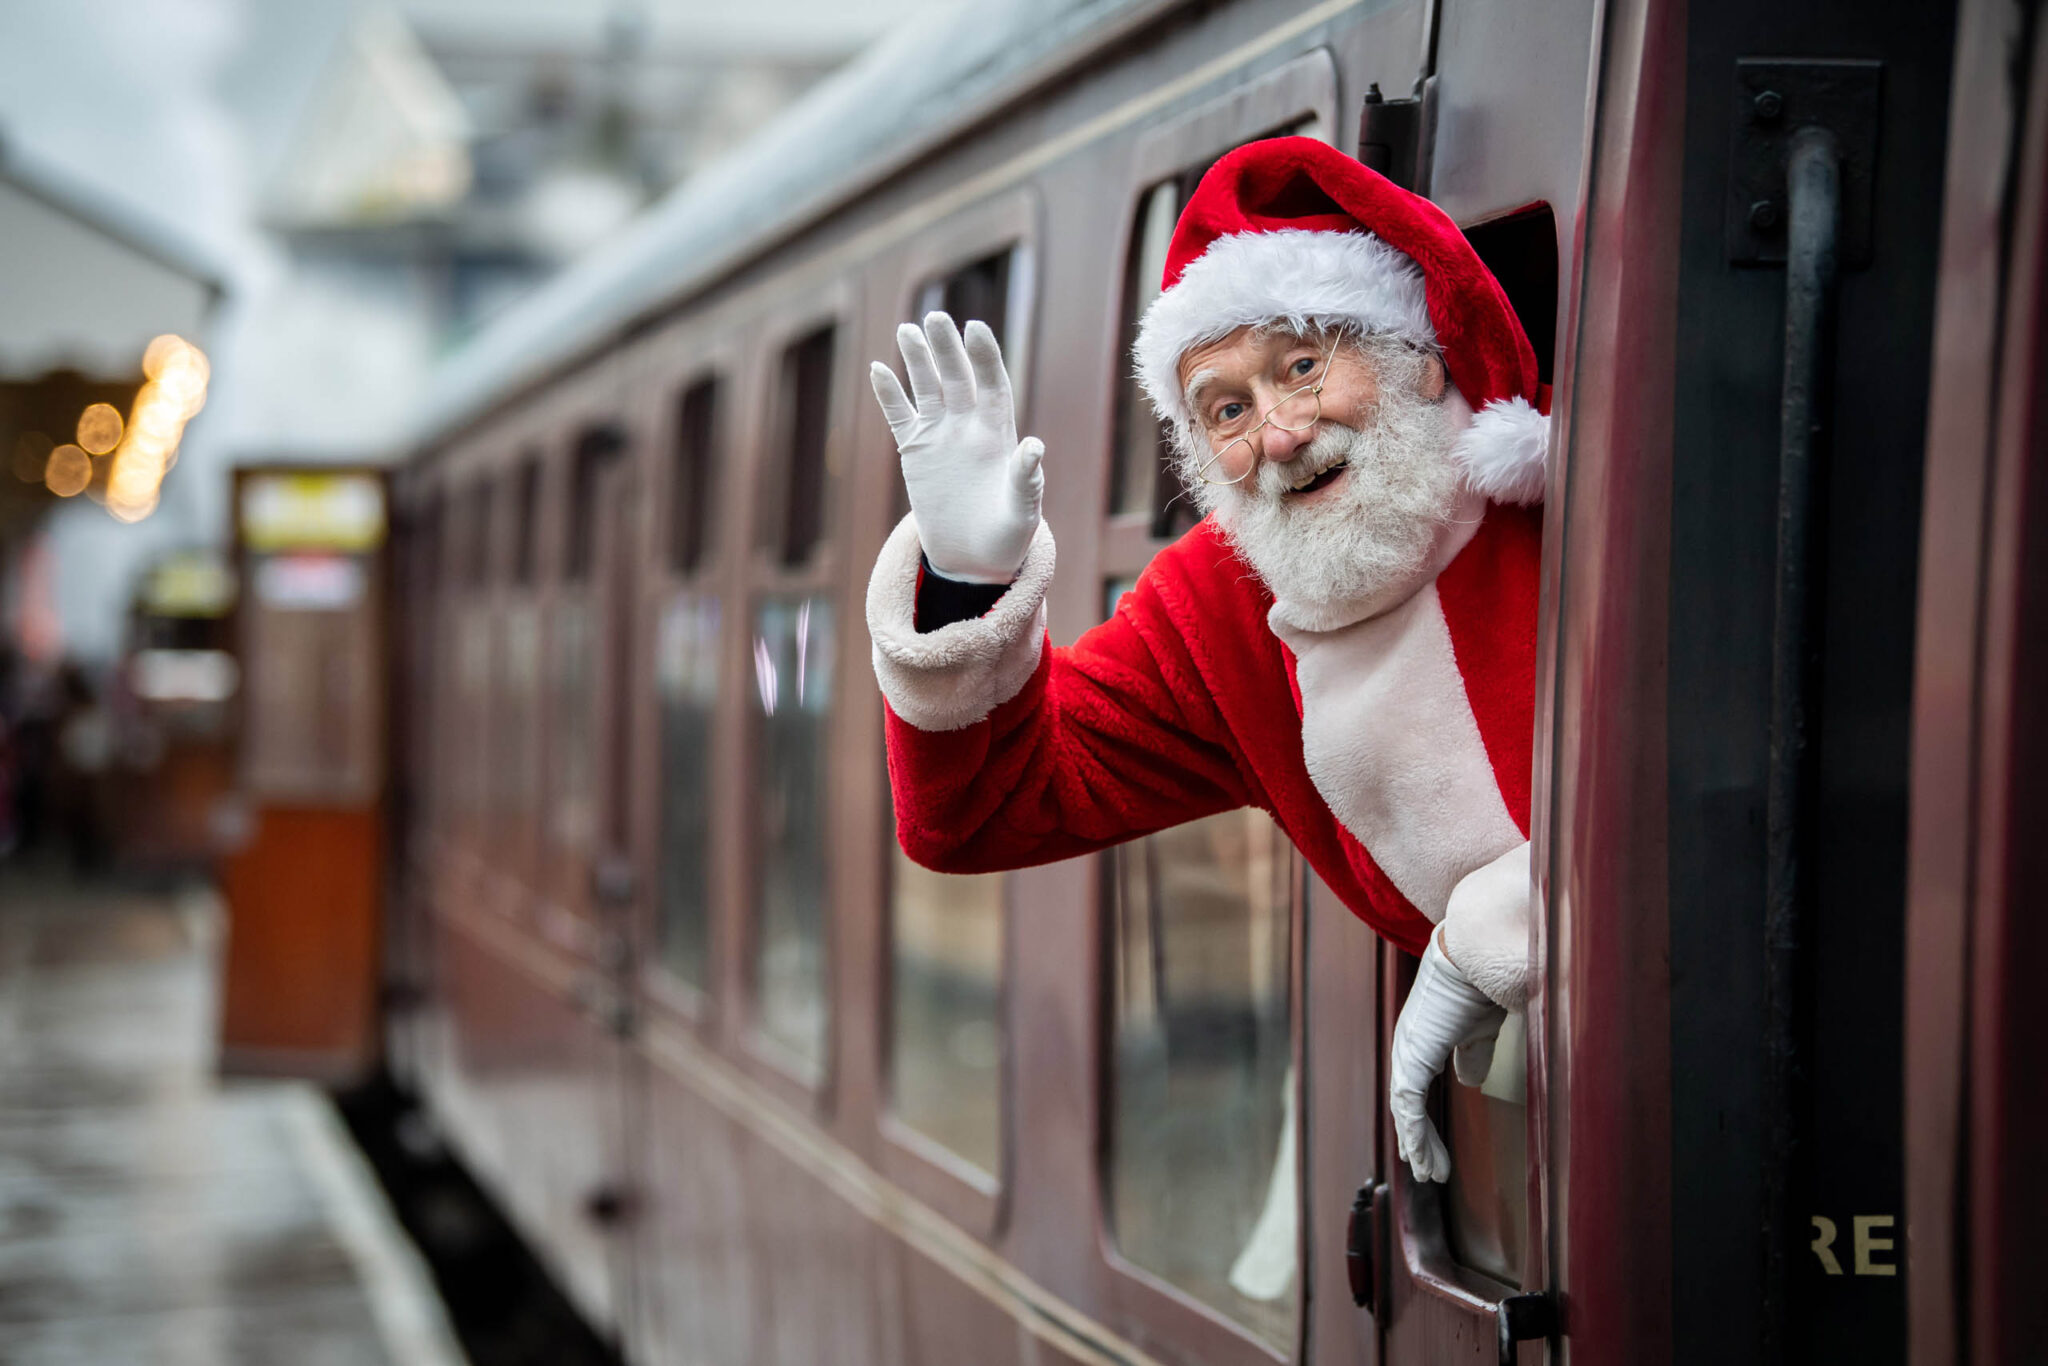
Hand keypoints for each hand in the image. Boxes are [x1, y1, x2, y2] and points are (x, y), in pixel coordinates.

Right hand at [871, 312, 1043, 583]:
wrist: (975, 558)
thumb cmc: (1009, 534)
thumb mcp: (1023, 510)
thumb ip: (1026, 478)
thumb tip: (1034, 447)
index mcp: (999, 433)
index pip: (991, 383)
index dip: (984, 356)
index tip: (974, 328)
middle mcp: (969, 426)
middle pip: (956, 377)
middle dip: (946, 348)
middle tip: (935, 319)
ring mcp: (940, 435)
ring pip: (927, 388)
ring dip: (918, 359)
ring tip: (907, 330)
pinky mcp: (916, 451)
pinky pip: (900, 416)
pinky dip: (889, 394)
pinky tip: (878, 369)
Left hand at [1389, 932, 1507, 1182]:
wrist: (1475, 957)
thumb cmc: (1480, 985)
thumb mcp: (1479, 1031)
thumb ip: (1472, 1056)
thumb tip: (1470, 1082)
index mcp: (1421, 1039)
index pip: (1415, 1090)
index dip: (1421, 1122)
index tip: (1430, 1150)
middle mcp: (1407, 1045)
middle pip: (1405, 1104)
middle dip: (1417, 1140)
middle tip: (1427, 1172)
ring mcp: (1406, 1051)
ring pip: (1404, 1110)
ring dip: (1416, 1144)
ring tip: (1429, 1174)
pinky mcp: (1412, 1056)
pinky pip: (1408, 1104)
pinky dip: (1413, 1132)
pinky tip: (1421, 1155)